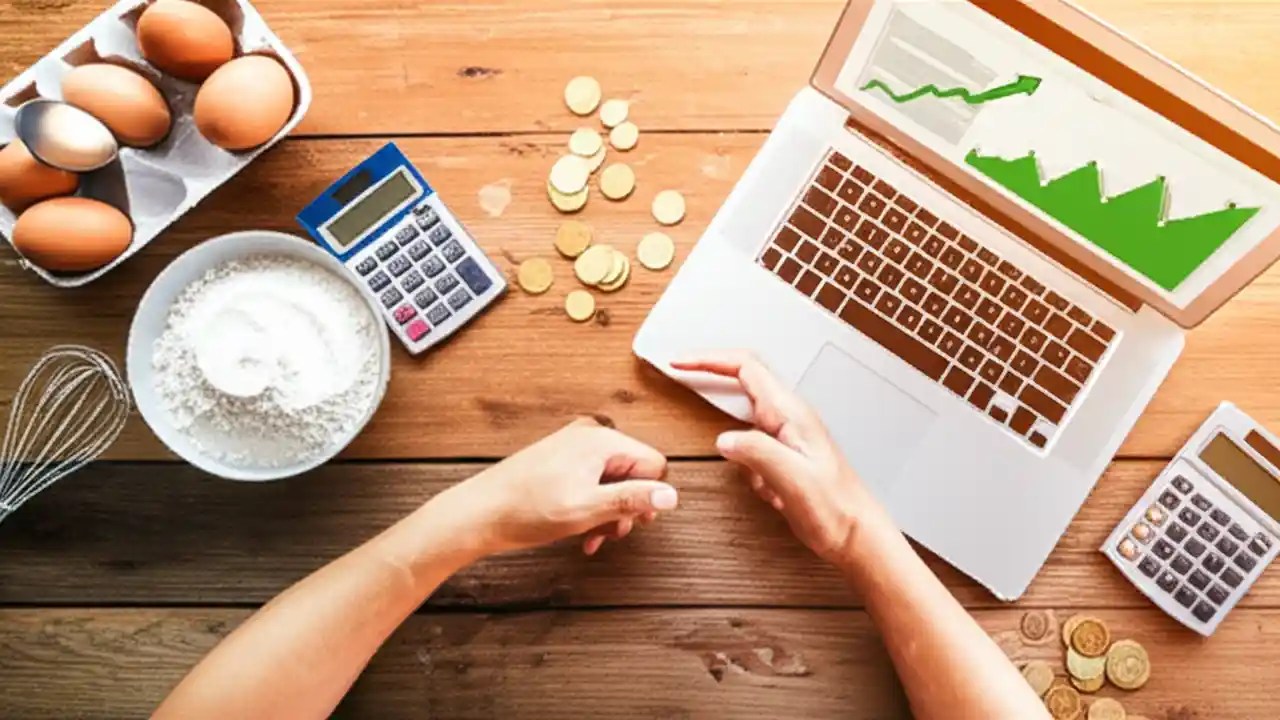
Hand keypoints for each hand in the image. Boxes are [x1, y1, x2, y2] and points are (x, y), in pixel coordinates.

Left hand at [444, 418, 676, 556]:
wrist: (479, 513)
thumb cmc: (526, 509)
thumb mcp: (587, 509)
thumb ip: (632, 500)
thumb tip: (671, 496)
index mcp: (601, 441)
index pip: (653, 465)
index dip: (649, 498)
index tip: (635, 522)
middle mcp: (589, 436)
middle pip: (633, 474)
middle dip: (626, 508)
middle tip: (611, 532)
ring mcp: (573, 448)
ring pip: (613, 482)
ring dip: (608, 513)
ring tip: (592, 536)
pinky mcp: (561, 461)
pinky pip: (592, 483)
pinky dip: (592, 508)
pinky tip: (582, 532)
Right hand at [672, 352, 894, 566]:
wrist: (858, 534)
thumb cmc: (836, 509)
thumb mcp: (794, 479)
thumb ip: (758, 453)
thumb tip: (724, 438)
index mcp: (790, 413)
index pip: (745, 367)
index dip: (708, 360)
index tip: (680, 364)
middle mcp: (788, 417)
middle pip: (742, 378)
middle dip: (710, 377)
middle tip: (681, 377)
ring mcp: (787, 434)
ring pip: (744, 414)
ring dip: (730, 429)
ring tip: (735, 457)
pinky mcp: (784, 453)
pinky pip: (751, 444)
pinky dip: (744, 460)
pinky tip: (761, 488)